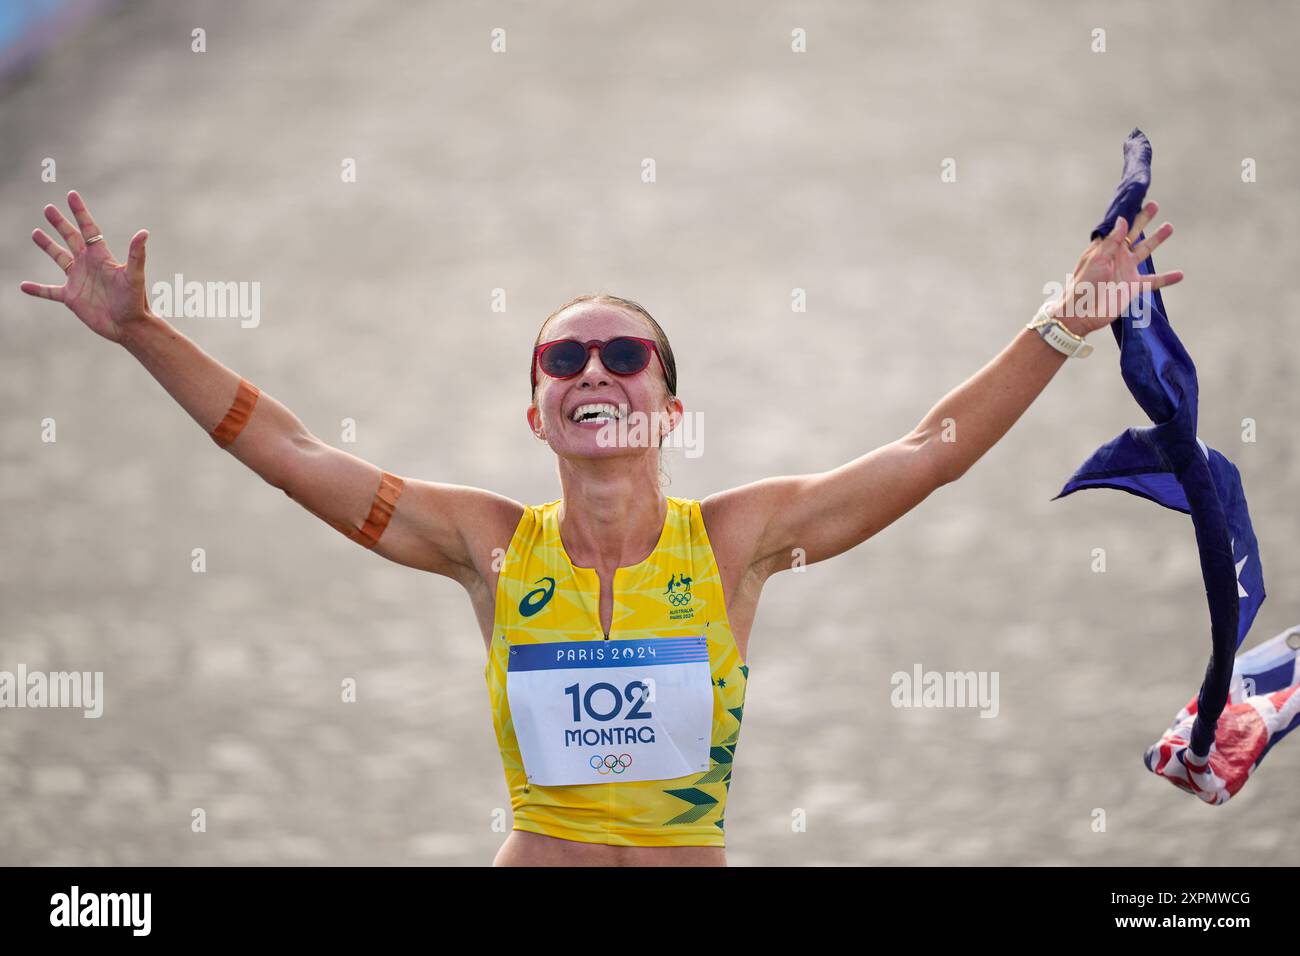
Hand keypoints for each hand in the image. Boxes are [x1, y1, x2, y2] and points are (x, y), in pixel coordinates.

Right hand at [20, 191, 150, 343]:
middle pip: (71, 238)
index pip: (88, 228)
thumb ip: (136, 254)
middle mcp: (88, 265)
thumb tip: (144, 233)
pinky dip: (37, 289)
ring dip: (47, 246)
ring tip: (35, 233)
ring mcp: (78, 280)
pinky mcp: (71, 297)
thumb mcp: (134, 276)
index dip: (80, 212)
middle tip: (48, 208)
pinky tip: (24, 286)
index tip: (71, 195)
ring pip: (59, 258)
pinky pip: (49, 291)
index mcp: (101, 256)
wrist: (129, 326)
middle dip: (60, 223)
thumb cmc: (135, 301)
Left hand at [1054, 200, 1184, 337]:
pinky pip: (1154, 281)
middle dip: (1143, 220)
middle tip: (1154, 205)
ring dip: (1157, 239)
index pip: (1118, 228)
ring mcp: (1126, 271)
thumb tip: (1124, 220)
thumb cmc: (1083, 285)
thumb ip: (1112, 241)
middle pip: (1134, 234)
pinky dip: (1167, 278)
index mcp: (1105, 248)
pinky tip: (1180, 274)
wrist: (1081, 313)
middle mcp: (1117, 257)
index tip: (1136, 199)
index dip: (1126, 215)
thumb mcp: (1097, 260)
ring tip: (1169, 227)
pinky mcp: (1133, 287)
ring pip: (1145, 251)